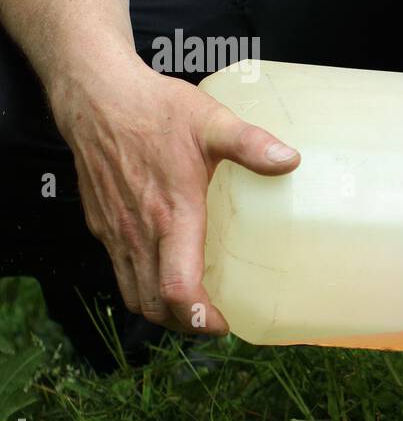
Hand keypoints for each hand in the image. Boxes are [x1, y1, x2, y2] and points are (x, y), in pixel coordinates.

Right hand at [49, 63, 300, 334]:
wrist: (96, 96)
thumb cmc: (153, 109)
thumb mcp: (210, 121)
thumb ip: (250, 143)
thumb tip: (289, 160)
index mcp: (170, 215)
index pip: (177, 288)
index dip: (200, 316)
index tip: (224, 323)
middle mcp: (138, 231)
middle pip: (154, 303)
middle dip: (185, 323)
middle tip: (216, 322)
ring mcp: (116, 231)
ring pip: (133, 292)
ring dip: (163, 310)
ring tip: (195, 307)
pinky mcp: (102, 224)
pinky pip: (121, 270)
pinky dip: (143, 286)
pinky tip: (167, 273)